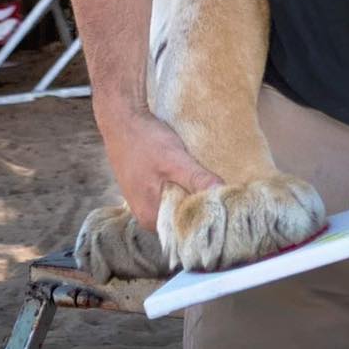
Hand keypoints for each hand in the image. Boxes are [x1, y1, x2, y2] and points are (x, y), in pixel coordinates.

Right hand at [95, 102, 222, 232]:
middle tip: (224, 195)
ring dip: (194, 196)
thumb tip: (222, 195)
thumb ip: (197, 180)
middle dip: (202, 207)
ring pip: (179, 205)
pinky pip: (172, 195)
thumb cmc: (144, 141)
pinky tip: (193, 177)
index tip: (226, 207)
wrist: (122, 119)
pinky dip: (184, 187)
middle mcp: (147, 216)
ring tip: (211, 184)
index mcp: (151, 218)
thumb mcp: (175, 160)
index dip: (208, 218)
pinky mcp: (148, 189)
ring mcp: (146, 202)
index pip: (187, 229)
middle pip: (183, 218)